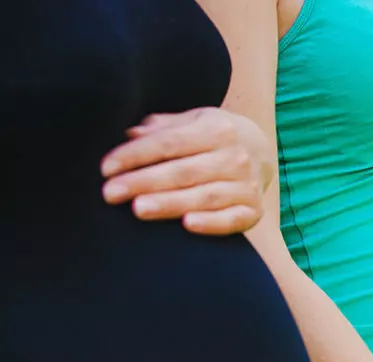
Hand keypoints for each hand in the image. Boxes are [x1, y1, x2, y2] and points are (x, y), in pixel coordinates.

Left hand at [101, 108, 272, 235]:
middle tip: (111, 193)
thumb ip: (162, 129)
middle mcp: (236, 156)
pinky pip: (232, 219)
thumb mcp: (193, 122)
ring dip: (170, 203)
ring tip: (138, 209)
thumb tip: (128, 134)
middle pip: (184, 171)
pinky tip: (188, 224)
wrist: (262, 152)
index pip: (170, 143)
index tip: (106, 168)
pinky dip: (212, 223)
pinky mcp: (254, 210)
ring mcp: (247, 185)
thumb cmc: (214, 137)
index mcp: (217, 129)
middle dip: (144, 181)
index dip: (136, 155)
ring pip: (204, 196)